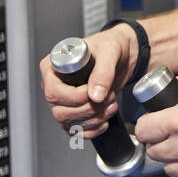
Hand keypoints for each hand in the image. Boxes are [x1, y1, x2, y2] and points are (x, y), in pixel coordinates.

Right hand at [39, 25, 134, 139]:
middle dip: (88, 109)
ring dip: (94, 119)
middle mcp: (55, 85)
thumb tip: (95, 95)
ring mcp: (64, 101)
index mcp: (54, 67)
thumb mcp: (109, 51)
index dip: (74, 97)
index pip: (52, 91)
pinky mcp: (75, 113)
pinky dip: (93, 130)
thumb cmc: (111, 45)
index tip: (94, 92)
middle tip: (109, 98)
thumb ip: (102, 72)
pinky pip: (77, 131)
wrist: (125, 55)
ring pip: (68, 123)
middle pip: (60, 111)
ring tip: (111, 104)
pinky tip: (105, 119)